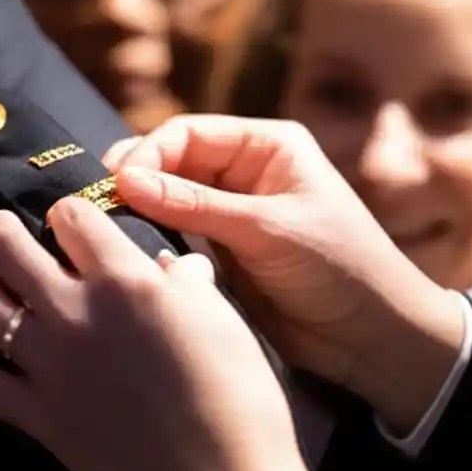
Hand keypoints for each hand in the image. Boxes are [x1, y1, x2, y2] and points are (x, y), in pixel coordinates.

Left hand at [0, 199, 330, 470]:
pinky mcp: (37, 414)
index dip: (69, 211)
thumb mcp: (222, 321)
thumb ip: (186, 284)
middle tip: (2, 226)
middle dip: (1, 229)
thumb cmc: (236, 400)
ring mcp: (49, 365)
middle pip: (13, 250)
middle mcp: (75, 312)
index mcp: (124, 280)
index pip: (74, 218)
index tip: (72, 219)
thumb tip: (172, 267)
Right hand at [105, 115, 465, 432]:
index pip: (187, 133)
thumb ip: (193, 204)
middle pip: (171, 163)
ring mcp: (231, 213)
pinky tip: (129, 251)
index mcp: (267, 146)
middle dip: (136, 180)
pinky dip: (153, 241)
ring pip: (167, 201)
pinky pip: (176, 237)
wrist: (373, 337)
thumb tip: (123, 180)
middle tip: (98, 205)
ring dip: (140, 212)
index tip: (116, 184)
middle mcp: (245, 171)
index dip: (147, 154)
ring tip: (106, 229)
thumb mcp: (264, 229)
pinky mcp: (222, 253)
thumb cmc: (338, 267)